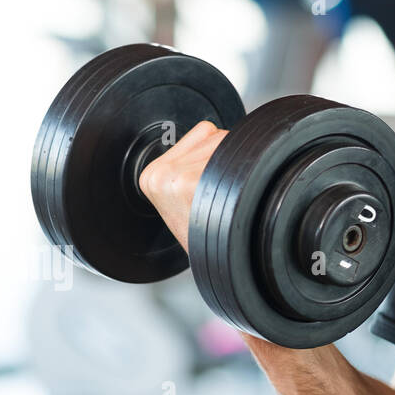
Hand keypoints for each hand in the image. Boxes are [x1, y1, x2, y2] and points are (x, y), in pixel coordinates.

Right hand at [138, 120, 228, 250]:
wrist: (212, 261)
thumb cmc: (202, 231)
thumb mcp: (182, 194)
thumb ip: (191, 161)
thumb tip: (217, 133)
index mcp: (150, 174)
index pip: (203, 132)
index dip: (219, 156)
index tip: (213, 182)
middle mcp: (158, 173)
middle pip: (217, 137)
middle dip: (227, 160)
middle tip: (220, 194)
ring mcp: (173, 177)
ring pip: (227, 144)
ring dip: (236, 166)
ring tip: (225, 196)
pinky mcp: (189, 183)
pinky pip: (234, 158)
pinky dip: (243, 172)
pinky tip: (231, 195)